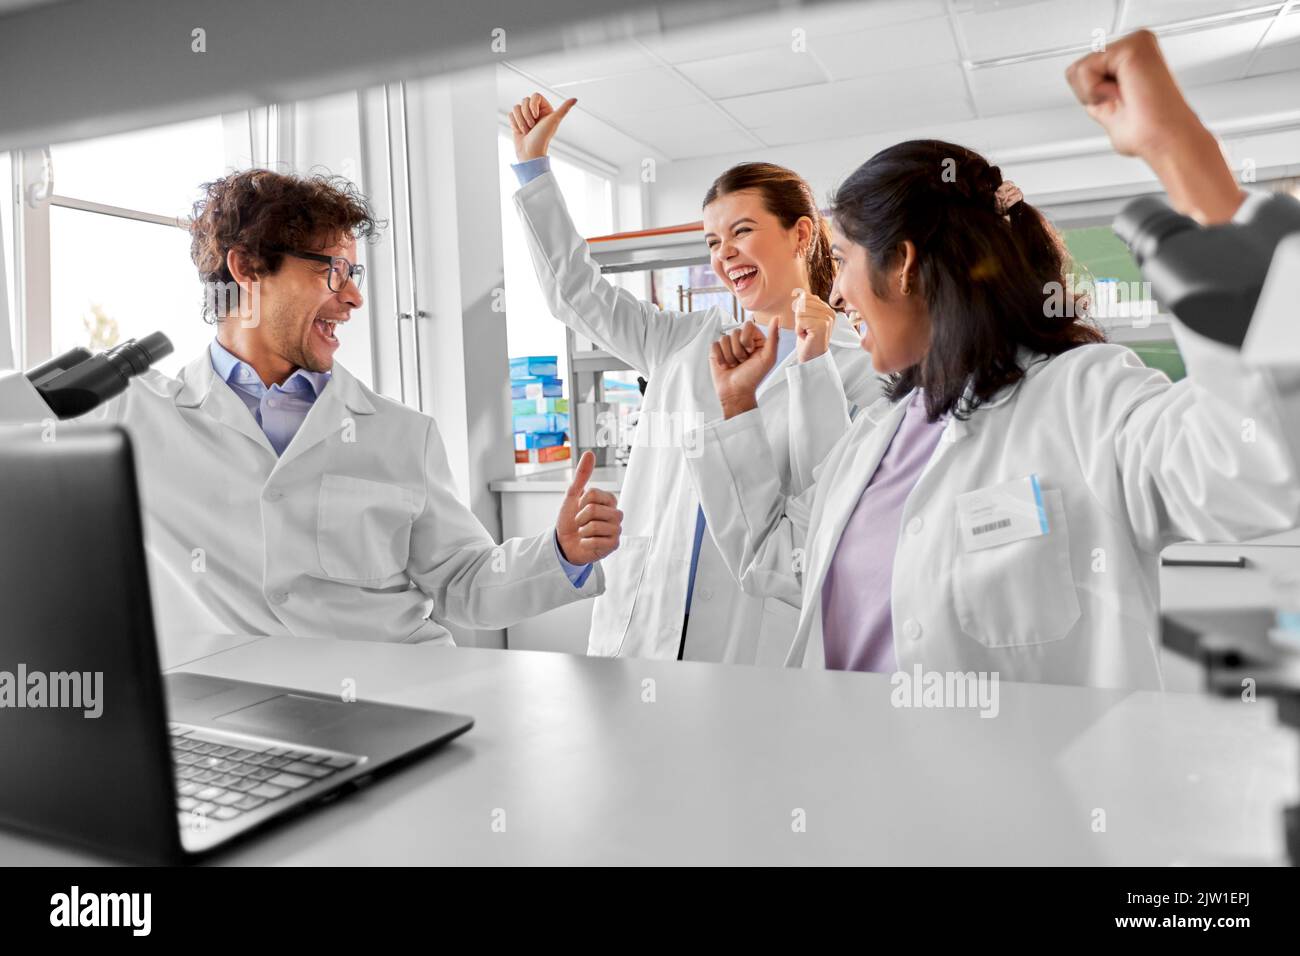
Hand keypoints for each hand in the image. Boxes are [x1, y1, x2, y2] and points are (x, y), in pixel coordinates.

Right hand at [509, 92, 576, 162]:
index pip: (535, 96)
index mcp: (545, 109)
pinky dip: (514, 124)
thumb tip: (575, 99)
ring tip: (527, 131)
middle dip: (526, 115)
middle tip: (532, 126)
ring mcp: (525, 117)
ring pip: (516, 107)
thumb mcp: (554, 121)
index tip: (536, 116)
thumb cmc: (542, 138)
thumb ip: (564, 109)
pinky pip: (510, 114)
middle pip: (524, 101)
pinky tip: (521, 131)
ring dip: (520, 121)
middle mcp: (535, 112)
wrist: (530, 153)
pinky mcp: (517, 122)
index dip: (533, 105)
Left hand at [555, 451, 620, 563]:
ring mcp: (616, 530)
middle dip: (580, 517)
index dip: (580, 502)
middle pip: (593, 509)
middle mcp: (616, 514)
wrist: (565, 543)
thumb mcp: (573, 495)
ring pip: (594, 526)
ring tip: (584, 533)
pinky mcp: (614, 545)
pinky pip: (596, 541)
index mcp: (609, 501)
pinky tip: (587, 543)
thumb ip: (582, 474)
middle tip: (580, 523)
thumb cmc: (570, 519)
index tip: (579, 508)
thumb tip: (589, 453)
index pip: (593, 494)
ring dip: (582, 531)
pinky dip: (585, 543)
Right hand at [709, 317, 779, 418]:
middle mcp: (741, 340)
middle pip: (734, 332)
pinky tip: (725, 365)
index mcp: (755, 338)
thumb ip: (773, 337)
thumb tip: (777, 318)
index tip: (751, 352)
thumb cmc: (753, 377)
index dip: (747, 339)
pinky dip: (720, 358)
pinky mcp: (716, 351)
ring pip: (724, 338)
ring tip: (734, 365)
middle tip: (742, 362)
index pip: (747, 325)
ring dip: (730, 356)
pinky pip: (714, 345)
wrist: (736, 392)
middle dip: (738, 350)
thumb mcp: (768, 358)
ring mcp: (728, 345)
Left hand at [793, 289, 835, 362]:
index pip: (806, 297)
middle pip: (802, 304)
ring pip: (800, 312)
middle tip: (807, 330)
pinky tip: (807, 337)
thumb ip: (805, 304)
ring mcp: (827, 319)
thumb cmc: (808, 339)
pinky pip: (800, 321)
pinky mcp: (821, 326)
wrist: (811, 357)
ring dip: (799, 325)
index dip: (800, 312)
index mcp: (828, 309)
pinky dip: (799, 331)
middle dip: (799, 319)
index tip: (808, 324)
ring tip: (807, 333)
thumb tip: (801, 292)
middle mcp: (830, 312)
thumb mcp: (806, 318)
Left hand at [1065, 30, 1241, 222]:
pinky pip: (1086, 72)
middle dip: (1090, 99)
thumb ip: (1098, 96)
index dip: (1091, 102)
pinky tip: (1127, 100)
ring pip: (1079, 72)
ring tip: (1127, 107)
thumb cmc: (1149, 137)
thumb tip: (1084, 94)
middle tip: (1123, 112)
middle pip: (1076, 71)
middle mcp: (1135, 44)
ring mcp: (1136, 42)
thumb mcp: (1111, 114)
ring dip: (1096, 99)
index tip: (1121, 112)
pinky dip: (1099, 95)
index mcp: (1132, 59)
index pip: (1081, 74)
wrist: (1170, 145)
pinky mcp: (1133, 46)